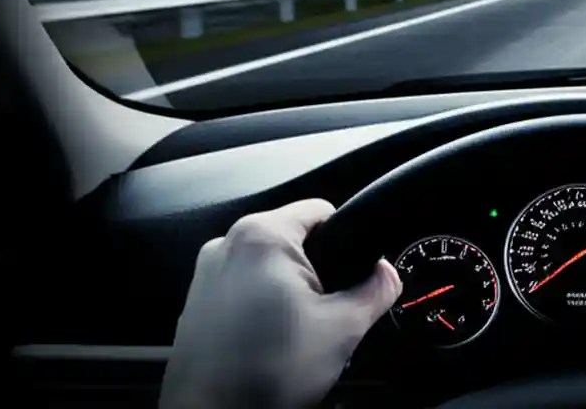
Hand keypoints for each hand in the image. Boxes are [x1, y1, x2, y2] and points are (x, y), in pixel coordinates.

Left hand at [160, 199, 401, 408]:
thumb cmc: (266, 373)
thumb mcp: (342, 328)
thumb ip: (376, 290)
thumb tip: (388, 274)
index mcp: (262, 236)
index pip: (321, 211)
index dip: (347, 240)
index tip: (351, 275)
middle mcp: (226, 245)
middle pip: (295, 240)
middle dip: (318, 273)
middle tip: (327, 314)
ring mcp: (206, 274)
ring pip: (269, 267)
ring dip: (290, 292)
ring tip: (298, 334)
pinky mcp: (197, 303)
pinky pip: (244, 289)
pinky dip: (264, 307)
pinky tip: (271, 343)